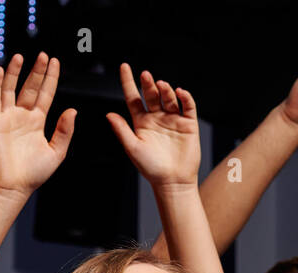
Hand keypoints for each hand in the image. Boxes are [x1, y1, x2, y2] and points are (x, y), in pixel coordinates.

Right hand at [0, 53, 75, 201]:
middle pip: (30, 87)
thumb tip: (72, 110)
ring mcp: (8, 117)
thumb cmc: (34, 174)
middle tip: (43, 55)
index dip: (50, 78)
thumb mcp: (56, 152)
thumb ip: (64, 131)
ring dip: (15, 72)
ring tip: (20, 56)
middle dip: (36, 71)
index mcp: (37, 122)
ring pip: (11, 89)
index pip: (45, 94)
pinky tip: (1, 71)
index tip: (55, 62)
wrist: (13, 187)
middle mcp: (23, 117)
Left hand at [107, 63, 200, 189]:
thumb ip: (121, 130)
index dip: (128, 82)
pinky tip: (180, 92)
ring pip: (169, 98)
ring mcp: (173, 120)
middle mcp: (157, 118)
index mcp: (141, 122)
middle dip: (148, 84)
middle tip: (146, 76)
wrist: (173, 181)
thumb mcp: (132, 148)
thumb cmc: (151, 168)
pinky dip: (185, 98)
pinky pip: (188, 106)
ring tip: (162, 85)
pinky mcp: (188, 124)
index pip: (134, 97)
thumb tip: (108, 114)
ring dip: (165, 90)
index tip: (124, 66)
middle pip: (152, 95)